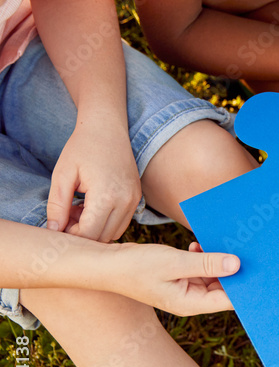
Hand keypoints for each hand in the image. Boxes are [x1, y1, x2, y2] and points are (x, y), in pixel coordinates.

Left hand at [47, 119, 141, 241]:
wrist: (107, 128)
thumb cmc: (82, 148)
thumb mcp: (62, 175)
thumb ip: (57, 206)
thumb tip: (54, 231)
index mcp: (106, 196)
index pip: (89, 233)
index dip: (71, 236)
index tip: (58, 225)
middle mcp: (126, 201)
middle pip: (103, 237)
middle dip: (82, 234)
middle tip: (66, 216)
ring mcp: (134, 200)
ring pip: (114, 233)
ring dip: (95, 230)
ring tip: (79, 210)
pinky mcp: (137, 198)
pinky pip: (122, 222)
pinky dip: (106, 222)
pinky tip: (92, 207)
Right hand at [109, 242, 239, 315]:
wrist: (106, 265)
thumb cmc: (136, 266)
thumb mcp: (175, 262)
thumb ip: (207, 264)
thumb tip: (237, 265)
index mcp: (191, 303)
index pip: (228, 300)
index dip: (244, 286)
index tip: (258, 269)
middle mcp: (191, 300)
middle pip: (223, 288)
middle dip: (234, 271)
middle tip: (244, 250)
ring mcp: (184, 289)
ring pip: (212, 277)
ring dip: (217, 261)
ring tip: (221, 243)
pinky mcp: (178, 278)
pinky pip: (199, 269)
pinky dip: (203, 258)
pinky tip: (198, 246)